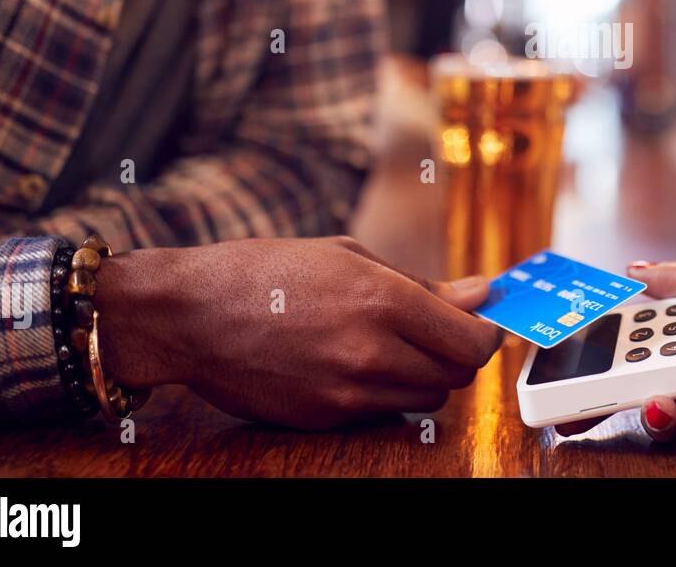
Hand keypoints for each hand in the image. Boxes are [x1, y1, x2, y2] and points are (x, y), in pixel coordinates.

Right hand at [96, 236, 501, 428]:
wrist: (189, 316)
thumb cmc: (267, 272)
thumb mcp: (349, 257)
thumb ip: (421, 284)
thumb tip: (480, 294)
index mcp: (383, 301)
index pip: (471, 341)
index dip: (485, 333)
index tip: (482, 323)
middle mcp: (371, 352)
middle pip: (457, 375)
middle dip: (456, 353)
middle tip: (438, 331)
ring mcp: (347, 392)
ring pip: (425, 399)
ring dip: (424, 375)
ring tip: (391, 345)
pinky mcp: (325, 419)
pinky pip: (384, 411)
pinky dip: (385, 392)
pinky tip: (355, 363)